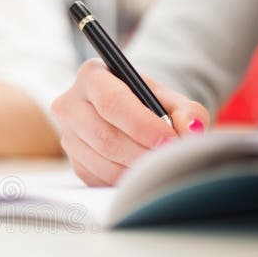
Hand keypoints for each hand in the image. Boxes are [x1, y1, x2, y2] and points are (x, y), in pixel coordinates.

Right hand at [52, 59, 209, 186]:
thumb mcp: (169, 98)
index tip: (170, 140)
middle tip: (168, 159)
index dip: (143, 126)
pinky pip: (98, 178)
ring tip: (160, 166)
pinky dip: (124, 180)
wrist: (126, 115)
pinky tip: (141, 172)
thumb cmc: (147, 104)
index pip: (112, 102)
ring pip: (102, 162)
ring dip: (135, 169)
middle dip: (142, 152)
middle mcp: (70, 104)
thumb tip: (190, 130)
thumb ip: (186, 110)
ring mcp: (68, 135)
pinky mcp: (73, 161)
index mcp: (92, 76)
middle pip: (105, 136)